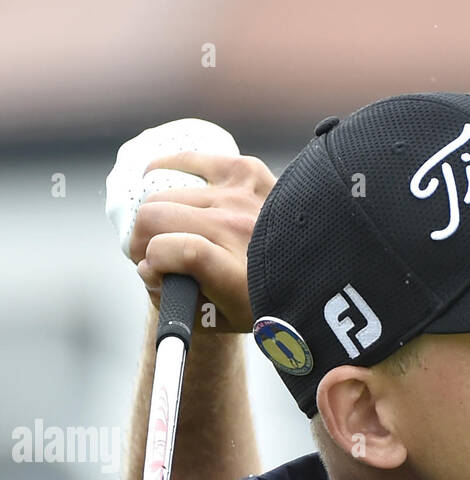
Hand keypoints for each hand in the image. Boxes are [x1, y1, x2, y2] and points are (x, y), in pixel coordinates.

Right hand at [130, 152, 275, 333]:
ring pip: (163, 193)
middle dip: (140, 240)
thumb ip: (177, 303)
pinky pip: (187, 158)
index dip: (151, 263)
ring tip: (160, 230)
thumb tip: (147, 272)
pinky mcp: (245, 171)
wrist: (318, 271)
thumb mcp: (223, 321)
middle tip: (147, 254)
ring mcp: (241, 196)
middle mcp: (238, 230)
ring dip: (152, 215)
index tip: (152, 274)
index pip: (175, 251)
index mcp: (237, 273)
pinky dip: (163, 168)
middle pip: (155, 217)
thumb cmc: (263, 302)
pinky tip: (152, 178)